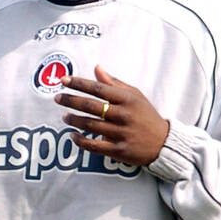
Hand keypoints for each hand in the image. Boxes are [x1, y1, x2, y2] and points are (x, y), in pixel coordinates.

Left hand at [54, 65, 169, 166]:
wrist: (163, 143)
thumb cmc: (146, 116)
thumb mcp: (135, 96)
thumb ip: (114, 83)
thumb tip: (96, 69)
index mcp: (127, 99)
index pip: (98, 88)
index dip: (79, 83)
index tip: (63, 80)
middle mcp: (124, 115)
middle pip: (91, 106)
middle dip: (71, 100)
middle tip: (57, 98)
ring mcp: (121, 134)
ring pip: (90, 125)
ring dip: (74, 120)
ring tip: (65, 116)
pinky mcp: (119, 150)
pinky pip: (94, 146)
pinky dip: (81, 141)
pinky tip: (73, 136)